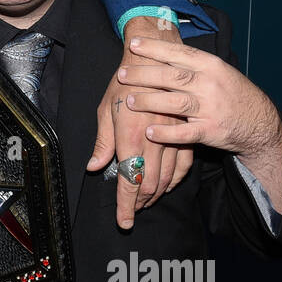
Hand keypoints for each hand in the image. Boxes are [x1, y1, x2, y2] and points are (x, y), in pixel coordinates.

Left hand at [87, 15, 193, 228]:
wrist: (154, 60)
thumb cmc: (124, 83)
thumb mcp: (105, 110)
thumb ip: (103, 142)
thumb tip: (95, 167)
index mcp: (131, 137)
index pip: (129, 181)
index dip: (127, 205)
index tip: (124, 221)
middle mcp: (154, 140)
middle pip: (149, 184)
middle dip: (140, 203)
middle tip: (132, 213)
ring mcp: (173, 136)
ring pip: (168, 178)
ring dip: (157, 194)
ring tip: (146, 203)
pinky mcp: (186, 131)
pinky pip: (184, 165)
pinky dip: (175, 180)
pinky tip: (167, 185)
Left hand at [118, 38, 281, 206]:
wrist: (260, 122)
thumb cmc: (231, 94)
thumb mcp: (217, 72)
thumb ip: (190, 65)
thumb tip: (158, 50)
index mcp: (210, 65)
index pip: (179, 53)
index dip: (155, 48)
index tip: (134, 44)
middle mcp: (210, 84)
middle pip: (172, 76)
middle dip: (144, 74)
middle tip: (122, 74)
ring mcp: (211, 107)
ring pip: (176, 102)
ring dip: (150, 102)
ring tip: (129, 101)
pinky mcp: (211, 130)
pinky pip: (185, 132)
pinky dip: (167, 133)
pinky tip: (150, 132)